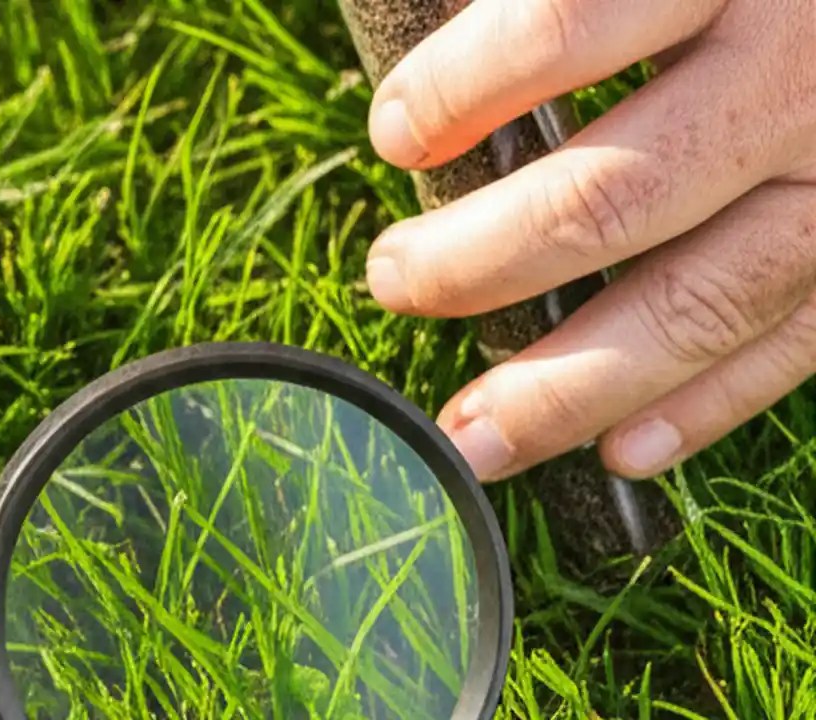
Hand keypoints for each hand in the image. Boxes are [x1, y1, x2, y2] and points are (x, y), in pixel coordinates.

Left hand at [364, 0, 815, 481]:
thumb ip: (566, 6)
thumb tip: (442, 71)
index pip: (559, 26)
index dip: (459, 90)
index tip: (395, 133)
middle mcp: (790, 75)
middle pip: (607, 199)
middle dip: (478, 263)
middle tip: (396, 279)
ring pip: (696, 301)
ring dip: (565, 385)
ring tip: (473, 431)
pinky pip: (792, 342)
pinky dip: (703, 408)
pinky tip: (621, 449)